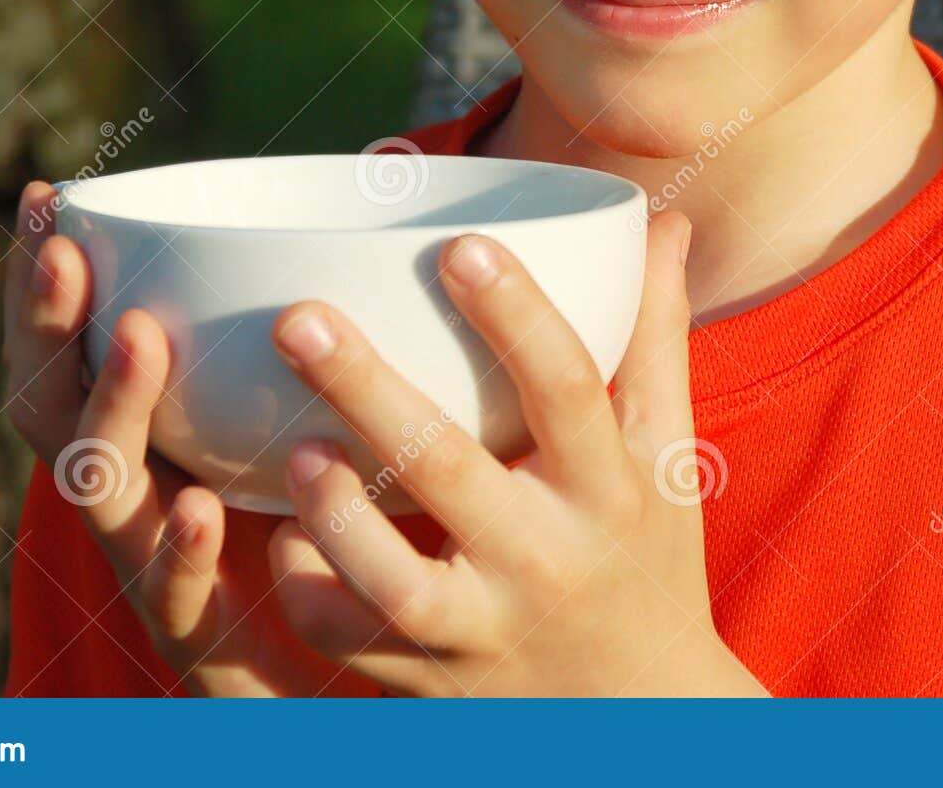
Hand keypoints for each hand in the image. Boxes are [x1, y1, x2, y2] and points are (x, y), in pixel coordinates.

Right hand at [2, 181, 334, 696]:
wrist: (337, 683)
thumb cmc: (320, 531)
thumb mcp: (298, 423)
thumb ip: (305, 341)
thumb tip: (368, 182)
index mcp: (140, 446)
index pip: (66, 357)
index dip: (48, 285)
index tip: (48, 197)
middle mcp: (130, 505)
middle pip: (56, 415)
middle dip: (50, 330)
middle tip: (66, 253)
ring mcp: (154, 577)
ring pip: (106, 498)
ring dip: (115, 414)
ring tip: (138, 339)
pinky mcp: (205, 650)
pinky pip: (179, 605)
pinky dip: (180, 556)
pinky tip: (197, 507)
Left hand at [263, 209, 767, 696]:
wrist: (639, 719)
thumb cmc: (646, 554)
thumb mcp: (664, 451)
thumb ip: (652, 333)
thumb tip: (660, 222)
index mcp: (607, 487)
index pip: (568, 386)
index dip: (515, 313)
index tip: (457, 243)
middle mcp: (544, 557)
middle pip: (450, 469)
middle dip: (369, 391)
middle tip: (298, 316)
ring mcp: (481, 628)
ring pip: (392, 582)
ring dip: (333, 513)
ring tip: (292, 444)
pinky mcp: (428, 677)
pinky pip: (347, 643)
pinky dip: (308, 589)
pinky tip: (279, 531)